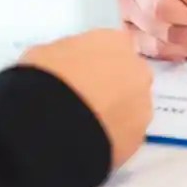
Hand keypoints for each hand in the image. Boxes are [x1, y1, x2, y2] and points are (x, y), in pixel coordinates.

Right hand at [19, 28, 152, 168]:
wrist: (50, 124)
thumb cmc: (44, 79)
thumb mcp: (46, 54)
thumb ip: (68, 57)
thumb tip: (69, 69)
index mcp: (115, 41)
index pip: (113, 47)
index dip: (96, 64)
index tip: (80, 76)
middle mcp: (137, 69)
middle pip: (128, 77)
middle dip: (112, 88)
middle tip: (85, 103)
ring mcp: (142, 104)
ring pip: (131, 108)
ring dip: (115, 115)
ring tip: (86, 129)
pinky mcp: (138, 137)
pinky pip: (125, 136)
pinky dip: (112, 139)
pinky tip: (89, 144)